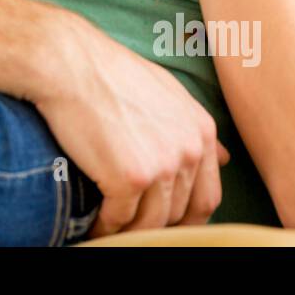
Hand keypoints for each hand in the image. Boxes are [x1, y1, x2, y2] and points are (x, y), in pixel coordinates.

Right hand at [34, 15, 230, 236]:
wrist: (70, 63)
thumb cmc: (109, 72)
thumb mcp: (164, 91)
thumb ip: (192, 128)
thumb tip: (225, 157)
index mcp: (201, 130)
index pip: (207, 196)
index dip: (186, 218)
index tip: (165, 221)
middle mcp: (189, 150)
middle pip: (180, 214)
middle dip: (156, 224)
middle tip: (132, 225)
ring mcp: (161, 167)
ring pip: (150, 223)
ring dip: (130, 230)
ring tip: (110, 225)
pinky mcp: (128, 178)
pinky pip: (119, 220)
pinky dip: (104, 227)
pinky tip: (93, 223)